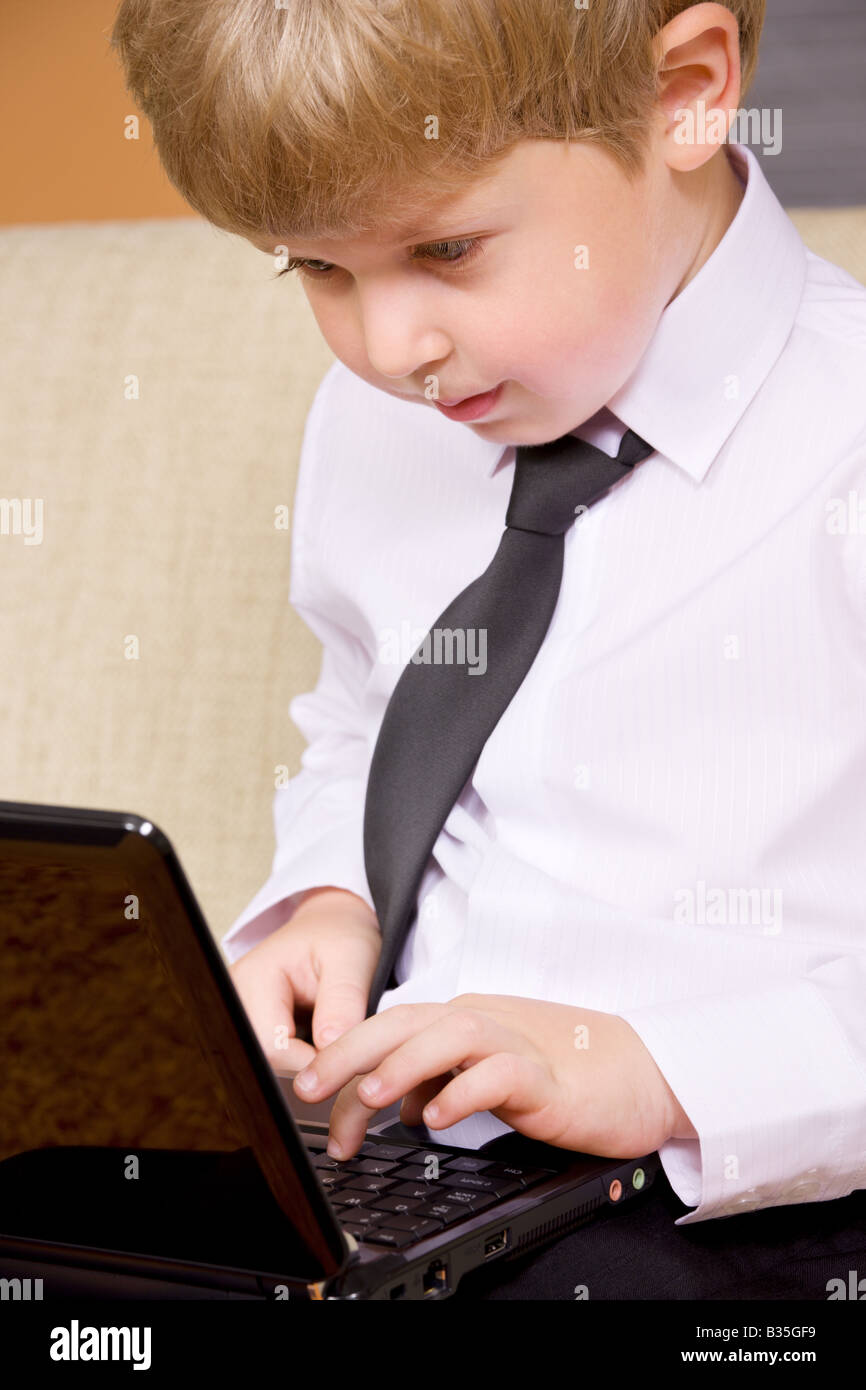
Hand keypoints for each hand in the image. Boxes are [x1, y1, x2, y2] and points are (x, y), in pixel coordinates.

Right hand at [227, 886, 380, 1072]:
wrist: (330, 927)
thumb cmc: (340, 937)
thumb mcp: (352, 958)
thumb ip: (343, 1001)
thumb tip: (328, 1051)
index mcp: (255, 977)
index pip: (273, 1047)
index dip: (313, 1061)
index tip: (348, 1055)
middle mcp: (235, 998)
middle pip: (266, 1060)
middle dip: (308, 1064)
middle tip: (341, 1042)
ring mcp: (238, 1013)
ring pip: (268, 1065)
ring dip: (304, 1062)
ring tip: (329, 1035)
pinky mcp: (248, 1025)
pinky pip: (271, 1059)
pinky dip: (298, 1057)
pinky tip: (315, 1040)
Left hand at [293, 993, 696, 1159]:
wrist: (643, 1073)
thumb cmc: (568, 1074)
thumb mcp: (492, 1078)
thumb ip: (446, 1082)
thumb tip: (406, 1109)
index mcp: (464, 1021)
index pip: (389, 1031)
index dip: (343, 1060)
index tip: (309, 1097)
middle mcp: (483, 1022)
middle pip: (406, 1022)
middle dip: (350, 1052)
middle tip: (308, 1089)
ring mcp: (516, 1044)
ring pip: (448, 1035)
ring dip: (402, 1063)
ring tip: (366, 1096)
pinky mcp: (548, 1076)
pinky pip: (501, 1075)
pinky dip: (466, 1090)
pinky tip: (441, 1116)